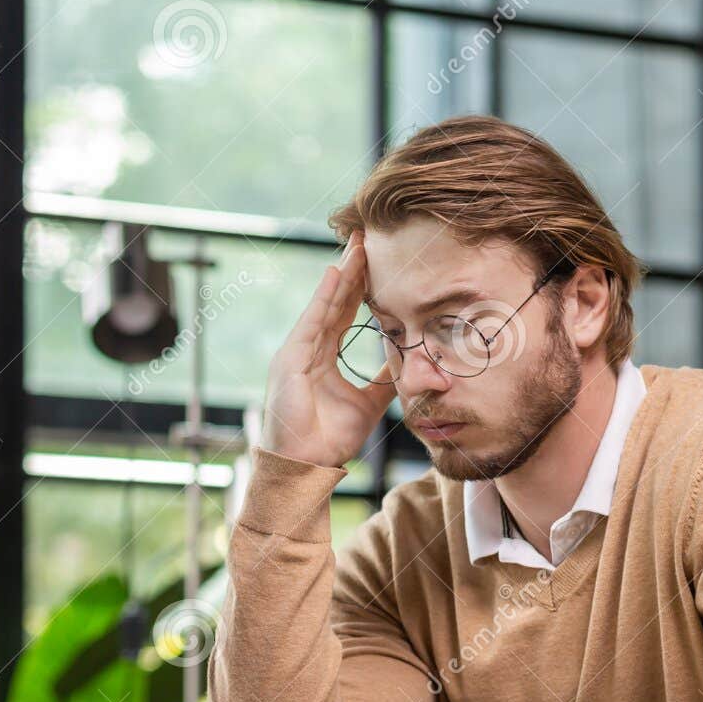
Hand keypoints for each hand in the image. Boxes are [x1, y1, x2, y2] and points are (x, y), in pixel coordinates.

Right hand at [261, 233, 395, 468]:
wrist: (307, 465)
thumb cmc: (329, 439)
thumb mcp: (368, 405)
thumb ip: (383, 382)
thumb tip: (411, 366)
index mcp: (323, 356)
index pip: (344, 311)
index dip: (362, 285)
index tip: (378, 258)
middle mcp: (308, 348)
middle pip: (335, 300)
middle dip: (352, 269)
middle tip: (367, 236)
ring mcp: (298, 351)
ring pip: (326, 304)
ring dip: (343, 274)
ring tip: (358, 245)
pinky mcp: (291, 359)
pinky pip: (312, 321)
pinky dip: (325, 296)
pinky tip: (338, 272)